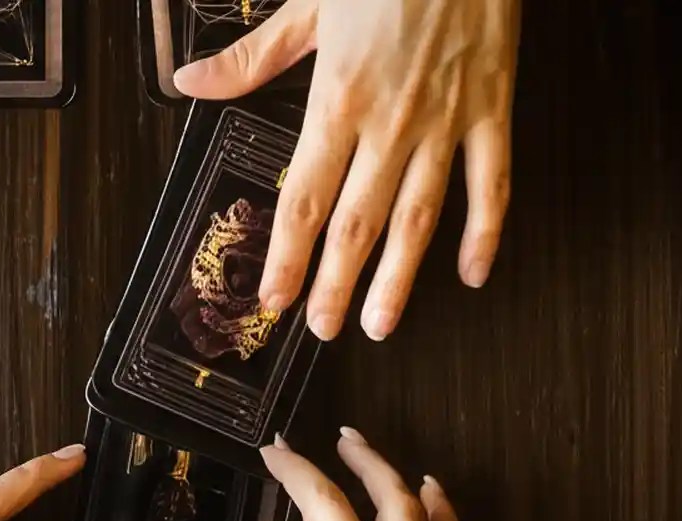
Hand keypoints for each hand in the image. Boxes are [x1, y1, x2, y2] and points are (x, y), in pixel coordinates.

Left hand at [174, 0, 520, 340]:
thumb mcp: (308, 6)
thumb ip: (250, 59)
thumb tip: (190, 83)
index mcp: (337, 101)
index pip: (304, 199)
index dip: (286, 256)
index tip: (272, 297)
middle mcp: (390, 124)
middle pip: (357, 224)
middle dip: (335, 284)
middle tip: (322, 328)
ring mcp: (445, 122)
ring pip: (419, 219)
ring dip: (399, 279)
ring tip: (381, 324)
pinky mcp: (492, 109)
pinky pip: (492, 184)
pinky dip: (486, 232)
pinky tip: (474, 273)